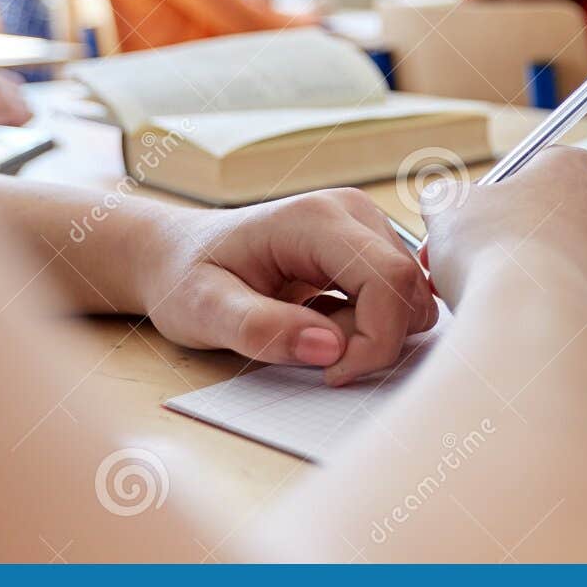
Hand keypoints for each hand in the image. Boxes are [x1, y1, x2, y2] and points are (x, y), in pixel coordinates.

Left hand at [142, 190, 437, 382]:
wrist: (176, 254)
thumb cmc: (185, 278)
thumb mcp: (203, 311)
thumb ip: (261, 329)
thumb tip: (330, 349)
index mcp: (317, 218)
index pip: (390, 279)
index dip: (376, 339)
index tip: (330, 374)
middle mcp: (353, 212)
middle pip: (408, 289)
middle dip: (370, 339)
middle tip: (307, 348)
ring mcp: (366, 225)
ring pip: (410, 296)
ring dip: (371, 332)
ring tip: (310, 328)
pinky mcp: (370, 245)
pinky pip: (400, 296)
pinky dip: (370, 323)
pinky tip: (325, 318)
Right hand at [423, 148, 586, 357]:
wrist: (534, 322)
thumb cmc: (495, 252)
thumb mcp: (446, 206)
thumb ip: (445, 196)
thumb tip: (444, 204)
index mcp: (572, 169)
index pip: (532, 170)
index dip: (494, 198)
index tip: (470, 223)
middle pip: (553, 220)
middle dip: (513, 240)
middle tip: (473, 265)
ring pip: (571, 265)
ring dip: (536, 277)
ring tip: (496, 300)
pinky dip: (560, 314)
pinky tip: (530, 323)